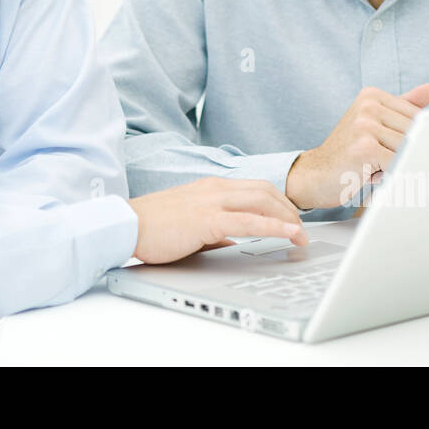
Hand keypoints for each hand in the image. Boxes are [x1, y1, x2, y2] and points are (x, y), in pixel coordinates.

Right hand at [127, 176, 308, 263]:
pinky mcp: (207, 219)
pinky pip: (250, 221)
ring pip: (262, 201)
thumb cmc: (151, 228)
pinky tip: (288, 235)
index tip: (291, 219)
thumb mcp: (190, 223)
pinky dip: (274, 227)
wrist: (126, 226)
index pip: (255, 187)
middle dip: (289, 210)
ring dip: (288, 218)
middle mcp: (214, 188)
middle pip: (265, 190)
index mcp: (210, 187)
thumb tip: (233, 242)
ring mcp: (211, 201)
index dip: (279, 202)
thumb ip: (214, 229)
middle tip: (302, 230)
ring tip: (301, 236)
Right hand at [285, 83, 428, 210]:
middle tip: (376, 160)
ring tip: (372, 166)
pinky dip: (391, 175)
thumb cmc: (348, 152)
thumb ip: (402, 107)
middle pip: (415, 133)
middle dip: (403, 152)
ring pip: (409, 148)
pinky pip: (399, 164)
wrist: (314, 175)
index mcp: (371, 95)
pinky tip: (369, 174)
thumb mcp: (373, 124)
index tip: (388, 149)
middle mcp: (368, 105)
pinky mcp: (365, 148)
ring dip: (396, 165)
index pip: (417, 117)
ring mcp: (365, 125)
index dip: (409, 140)